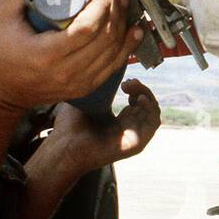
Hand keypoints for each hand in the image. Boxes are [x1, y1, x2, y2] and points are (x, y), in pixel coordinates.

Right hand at [0, 0, 143, 112]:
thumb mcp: (2, 13)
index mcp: (45, 54)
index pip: (87, 29)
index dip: (103, 6)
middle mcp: (65, 72)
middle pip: (104, 40)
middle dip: (116, 12)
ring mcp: (77, 84)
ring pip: (112, 55)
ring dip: (124, 29)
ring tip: (125, 6)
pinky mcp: (83, 89)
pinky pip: (111, 68)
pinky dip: (125, 49)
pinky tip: (134, 33)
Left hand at [45, 78, 161, 174]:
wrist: (65, 147)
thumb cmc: (70, 127)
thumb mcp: (87, 102)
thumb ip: (100, 89)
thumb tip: (108, 71)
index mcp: (118, 122)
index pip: (137, 103)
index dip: (136, 89)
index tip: (124, 82)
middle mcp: (128, 129)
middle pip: (146, 105)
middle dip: (141, 89)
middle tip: (127, 83)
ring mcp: (133, 137)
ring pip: (152, 112)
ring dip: (146, 95)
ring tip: (131, 87)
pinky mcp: (136, 144)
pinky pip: (153, 124)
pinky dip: (150, 109)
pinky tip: (140, 99)